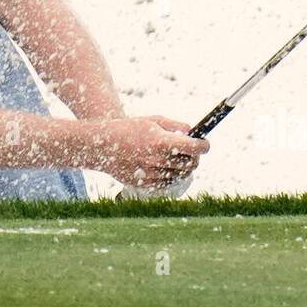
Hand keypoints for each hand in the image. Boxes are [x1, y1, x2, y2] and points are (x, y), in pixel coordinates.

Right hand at [76, 115, 208, 190]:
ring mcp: (152, 174)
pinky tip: (163, 165)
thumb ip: (176, 126)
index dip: (204, 145)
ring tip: (175, 157)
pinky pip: (167, 183)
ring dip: (182, 167)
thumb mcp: (153, 121)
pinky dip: (170, 175)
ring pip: (180, 175)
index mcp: (162, 142)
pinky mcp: (145, 185)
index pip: (195, 148)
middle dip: (195, 157)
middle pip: (191, 164)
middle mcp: (158, 160)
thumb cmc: (130, 128)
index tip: (204, 144)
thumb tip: (193, 132)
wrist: (102, 145)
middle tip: (192, 152)